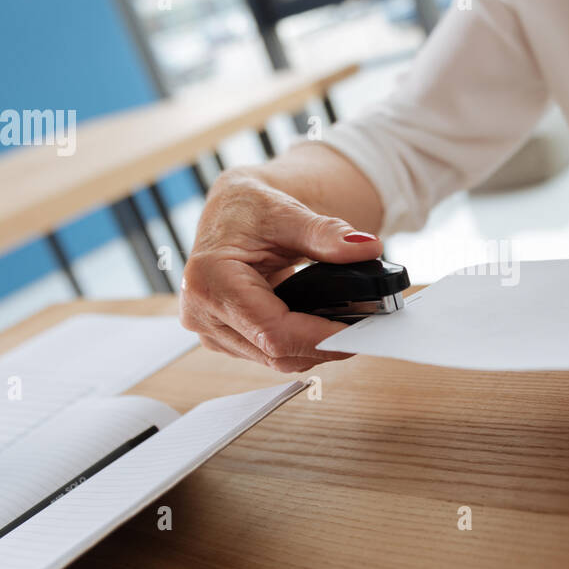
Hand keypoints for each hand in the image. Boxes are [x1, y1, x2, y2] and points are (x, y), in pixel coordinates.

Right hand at [179, 168, 382, 370]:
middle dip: (324, 344)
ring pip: (274, 359)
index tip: (358, 331)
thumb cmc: (249, 208)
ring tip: (346, 323)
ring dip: (313, 348)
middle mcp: (202, 313)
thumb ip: (327, 234)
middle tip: (365, 326)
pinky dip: (299, 344)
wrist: (233, 211)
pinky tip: (320, 327)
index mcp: (209, 281)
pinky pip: (268, 354)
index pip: (273, 331)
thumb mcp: (290, 214)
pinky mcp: (224, 338)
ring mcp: (211, 331)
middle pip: (275, 352)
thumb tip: (367, 249)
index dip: (320, 338)